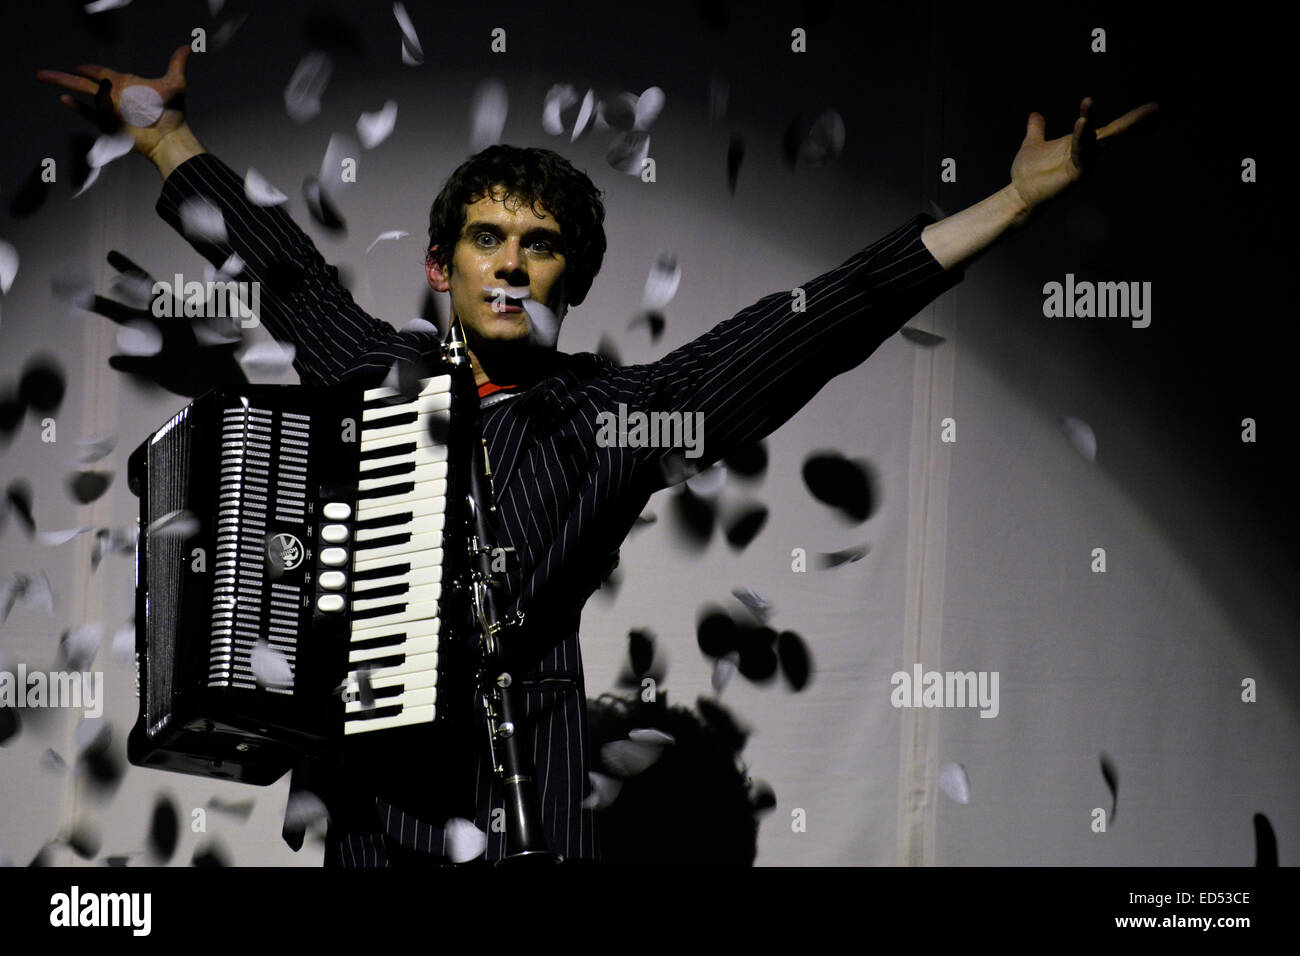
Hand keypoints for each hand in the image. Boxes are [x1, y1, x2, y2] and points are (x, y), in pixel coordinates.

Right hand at [37, 44, 192, 159]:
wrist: (171, 137)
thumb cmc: (173, 114)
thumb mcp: (175, 84)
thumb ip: (176, 64)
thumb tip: (188, 47)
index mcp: (125, 84)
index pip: (100, 73)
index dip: (88, 69)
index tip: (77, 66)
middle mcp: (114, 96)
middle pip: (83, 82)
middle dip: (63, 76)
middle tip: (42, 74)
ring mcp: (111, 111)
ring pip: (82, 95)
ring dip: (65, 85)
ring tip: (45, 77)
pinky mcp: (110, 125)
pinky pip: (89, 114)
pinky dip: (77, 107)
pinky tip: (64, 100)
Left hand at [1008, 97, 1158, 219]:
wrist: (1019, 194)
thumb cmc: (1028, 173)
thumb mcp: (1034, 144)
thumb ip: (1037, 130)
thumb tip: (1035, 115)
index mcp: (1082, 144)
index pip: (1110, 128)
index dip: (1132, 119)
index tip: (1154, 108)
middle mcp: (1089, 154)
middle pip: (1115, 134)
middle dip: (1134, 121)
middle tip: (1155, 108)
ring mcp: (1084, 165)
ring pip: (1096, 140)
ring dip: (1092, 120)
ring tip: (1088, 101)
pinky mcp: (1076, 174)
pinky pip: (1082, 153)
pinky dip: (1082, 137)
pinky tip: (1081, 122)